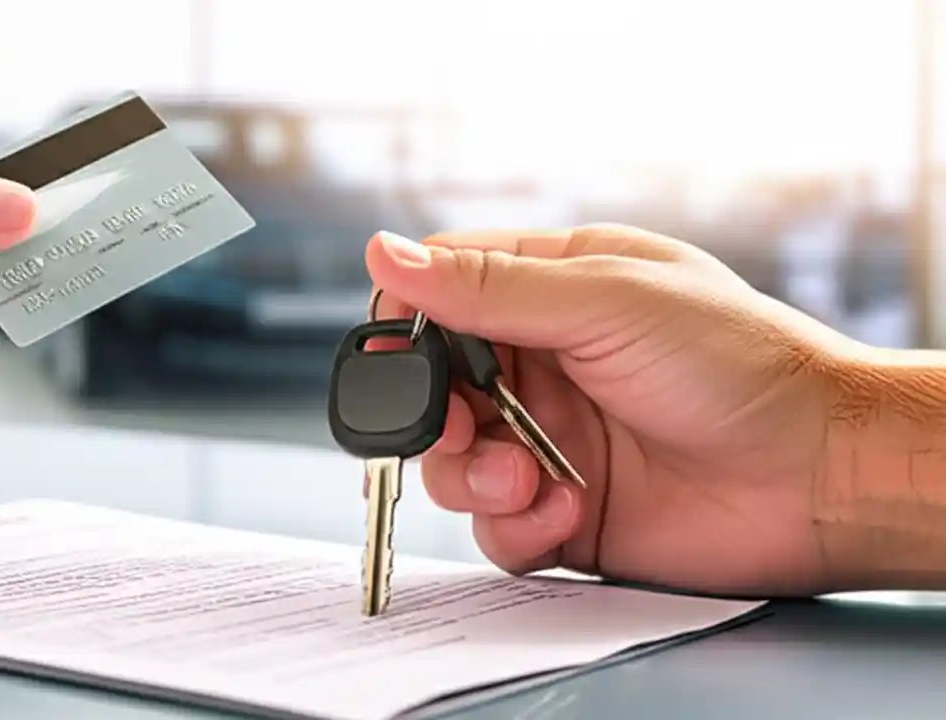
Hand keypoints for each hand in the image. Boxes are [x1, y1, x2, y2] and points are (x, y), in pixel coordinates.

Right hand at [366, 225, 863, 595]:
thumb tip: (385, 251)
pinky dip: (513, 526)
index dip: (407, 321)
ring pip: (453, 465)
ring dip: (472, 478)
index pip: (441, 291)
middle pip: (432, 387)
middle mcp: (541, 366)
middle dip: (434, 417)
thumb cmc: (740, 362)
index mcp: (551, 291)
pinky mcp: (563, 512)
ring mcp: (549, 441)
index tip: (403, 354)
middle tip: (462, 429)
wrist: (821, 473)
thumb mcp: (607, 301)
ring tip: (526, 479)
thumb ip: (488, 286)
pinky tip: (563, 511)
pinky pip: (495, 527)